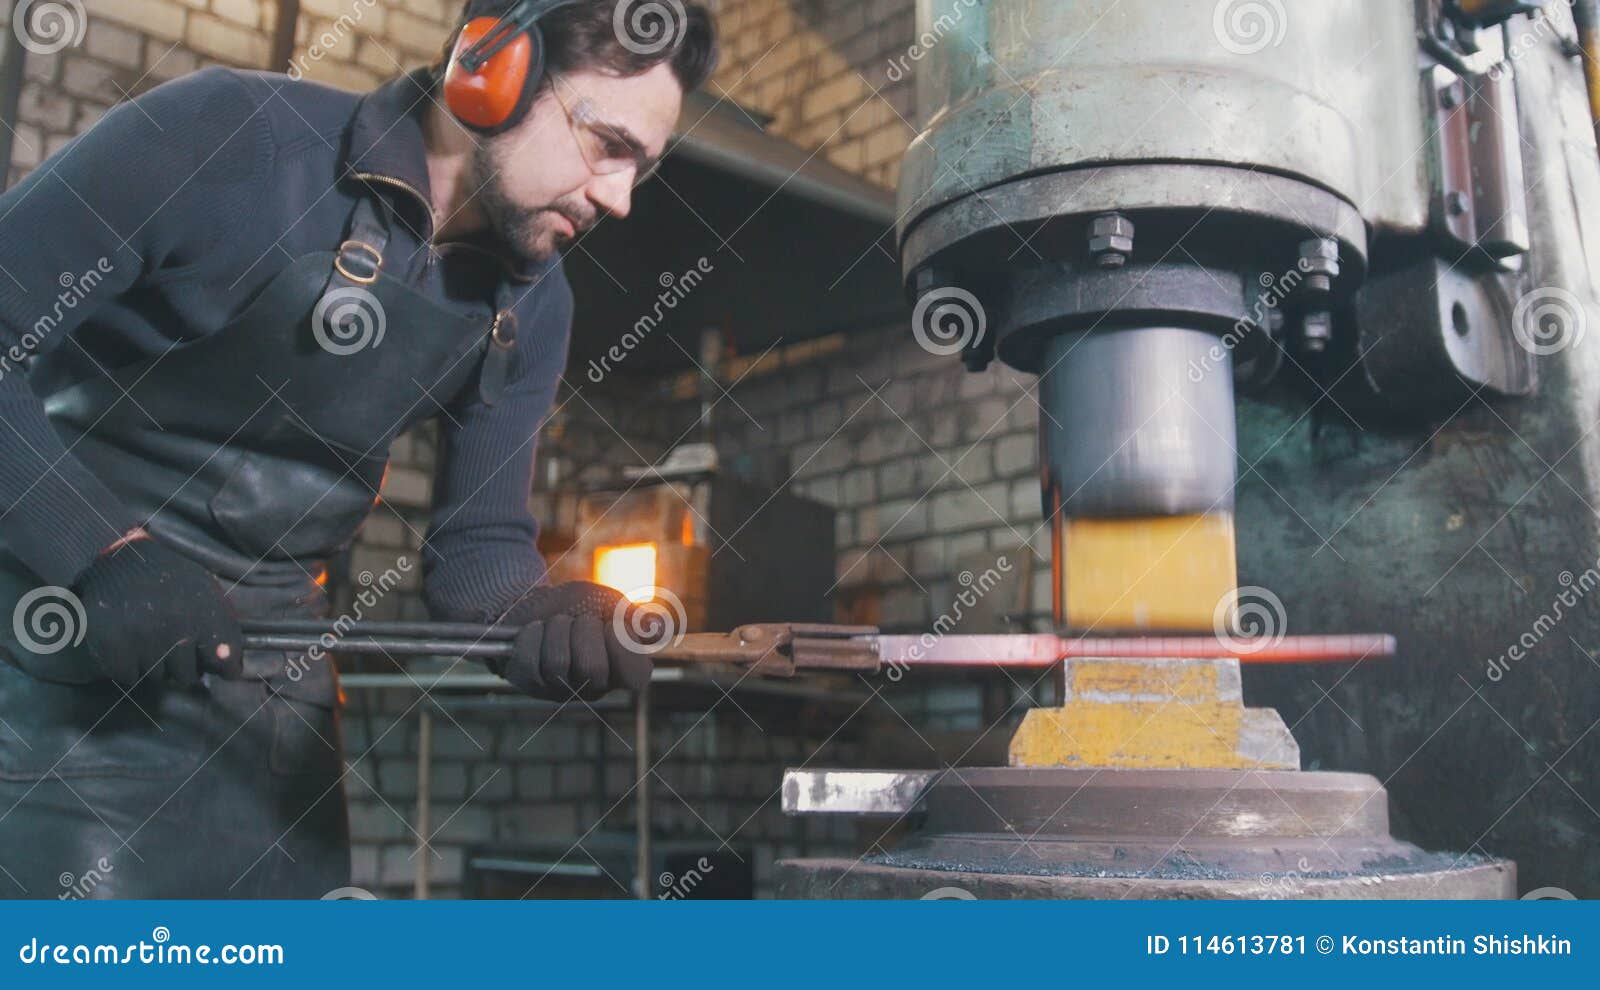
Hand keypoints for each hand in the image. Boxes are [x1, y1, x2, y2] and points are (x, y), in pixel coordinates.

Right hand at [70, 534, 242, 686]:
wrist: (122, 558)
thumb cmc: (171, 579)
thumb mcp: (206, 592)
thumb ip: (222, 628)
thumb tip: (232, 667)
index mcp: (205, 613)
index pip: (223, 660)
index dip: (223, 666)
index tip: (222, 667)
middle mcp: (176, 628)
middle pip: (188, 676)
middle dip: (183, 666)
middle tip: (172, 643)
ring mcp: (143, 639)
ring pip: (158, 678)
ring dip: (154, 665)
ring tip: (148, 636)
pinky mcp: (113, 646)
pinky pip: (128, 676)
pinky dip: (128, 666)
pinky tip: (129, 643)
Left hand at [491, 582, 655, 699]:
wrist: (540, 597)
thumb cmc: (581, 605)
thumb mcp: (611, 603)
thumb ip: (635, 618)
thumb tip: (658, 629)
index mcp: (622, 670)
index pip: (636, 676)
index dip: (623, 645)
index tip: (612, 623)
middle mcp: (594, 686)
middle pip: (592, 668)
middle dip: (583, 630)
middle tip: (579, 620)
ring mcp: (561, 689)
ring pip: (558, 663)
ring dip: (556, 629)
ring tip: (558, 623)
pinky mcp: (531, 683)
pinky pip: (530, 663)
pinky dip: (532, 636)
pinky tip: (536, 630)